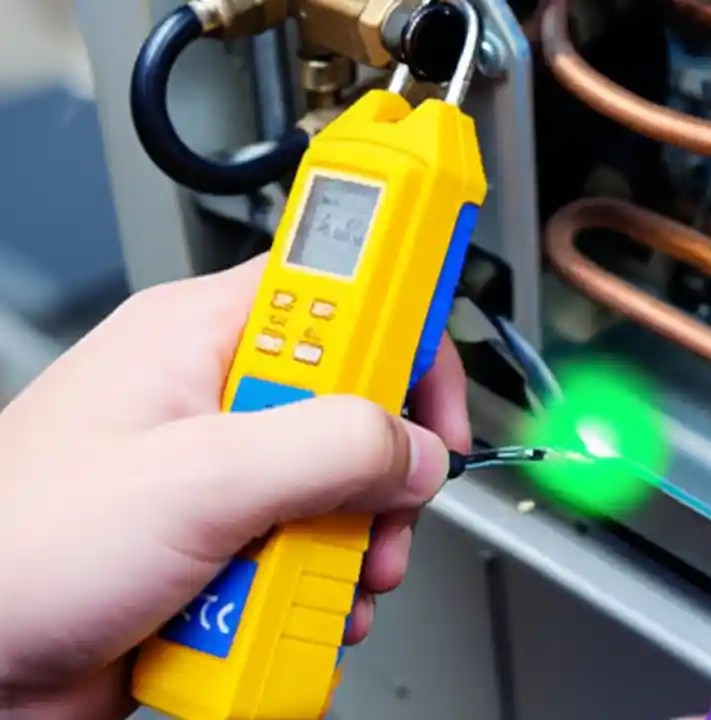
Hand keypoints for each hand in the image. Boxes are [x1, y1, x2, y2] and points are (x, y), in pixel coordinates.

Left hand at [0, 257, 468, 718]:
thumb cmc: (17, 549)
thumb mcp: (196, 478)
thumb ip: (328, 449)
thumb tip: (416, 450)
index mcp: (202, 338)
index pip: (338, 286)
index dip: (404, 316)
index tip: (448, 356)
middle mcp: (219, 402)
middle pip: (358, 402)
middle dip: (387, 469)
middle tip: (385, 509)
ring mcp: (225, 480)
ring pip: (344, 489)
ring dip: (358, 545)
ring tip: (333, 582)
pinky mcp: (228, 548)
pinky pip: (312, 552)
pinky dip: (322, 590)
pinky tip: (303, 615)